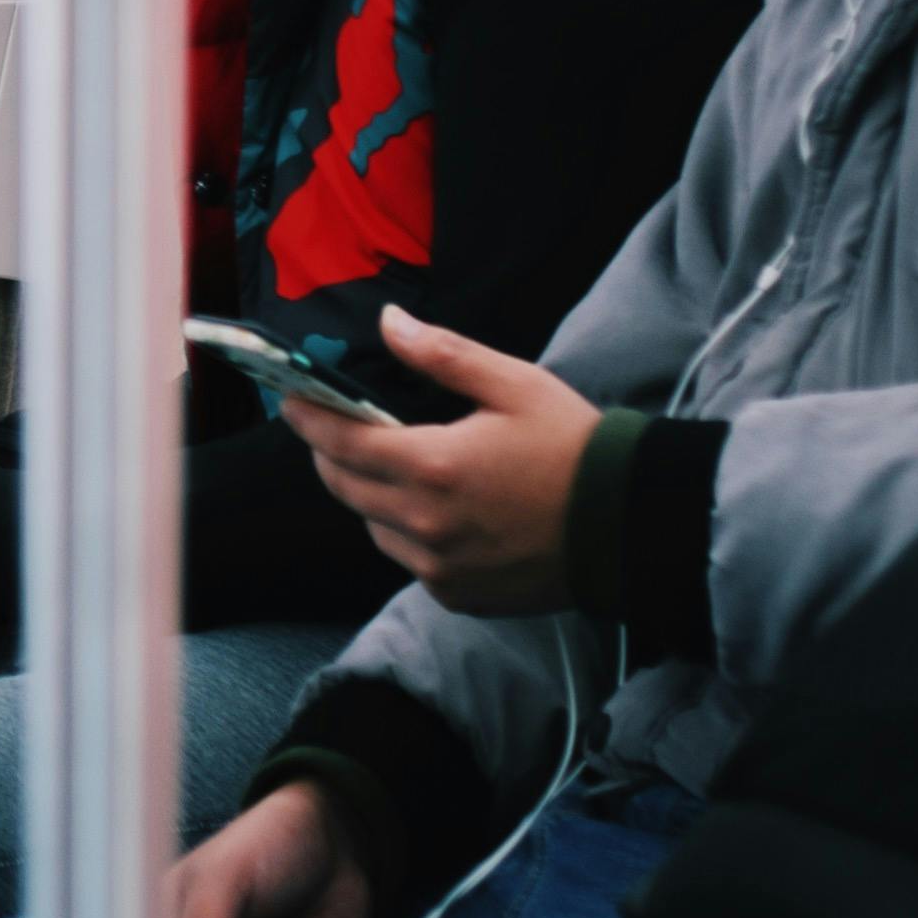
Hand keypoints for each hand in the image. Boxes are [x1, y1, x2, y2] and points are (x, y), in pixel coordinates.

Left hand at [287, 309, 597, 615]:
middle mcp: (424, 525)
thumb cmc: (574, 448)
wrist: (628, 526)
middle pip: (345, 487)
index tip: (290, 400)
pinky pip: (407, 560)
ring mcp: (439, 568)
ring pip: (373, 526)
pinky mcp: (457, 595)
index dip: (309, 419)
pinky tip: (432, 511)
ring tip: (392, 466)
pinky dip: (405, 534)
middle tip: (334, 426)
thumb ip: (442, 354)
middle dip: (331, 453)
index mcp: (432, 467)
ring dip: (369, 495)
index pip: (341, 442)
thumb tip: (387, 322)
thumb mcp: (513, 384)